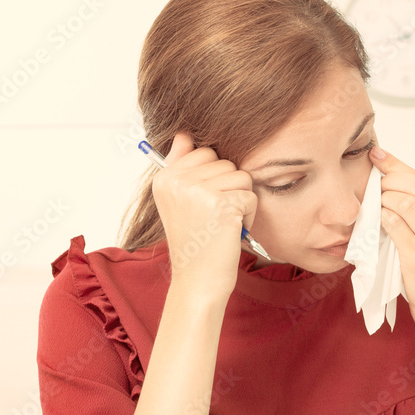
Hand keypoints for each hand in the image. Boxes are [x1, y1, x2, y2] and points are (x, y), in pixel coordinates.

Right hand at [151, 132, 257, 300]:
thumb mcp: (179, 202)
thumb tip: (184, 134)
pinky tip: (232, 231)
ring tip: (223, 224)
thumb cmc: (195, 242)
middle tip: (215, 217)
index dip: (214, 178)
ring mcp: (198, 190)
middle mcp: (177, 181)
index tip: (204, 204)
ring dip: (241, 202)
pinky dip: (249, 216)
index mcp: (164, 178)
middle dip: (230, 189)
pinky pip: (250, 196)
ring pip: (241, 177)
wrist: (198, 280)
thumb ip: (181, 166)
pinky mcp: (221, 204)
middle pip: (225, 162)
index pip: (203, 152)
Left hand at [369, 145, 414, 328]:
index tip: (378, 156)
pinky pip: (395, 225)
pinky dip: (381, 217)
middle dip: (389, 178)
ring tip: (372, 204)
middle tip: (372, 182)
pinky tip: (374, 220)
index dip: (399, 165)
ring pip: (405, 202)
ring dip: (383, 198)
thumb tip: (394, 183)